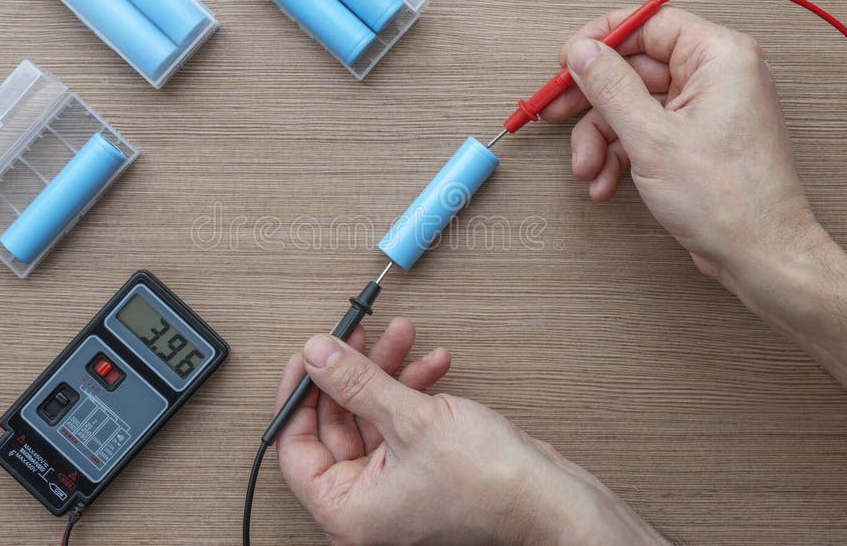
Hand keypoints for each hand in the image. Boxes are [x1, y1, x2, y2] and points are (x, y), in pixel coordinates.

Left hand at [274, 317, 664, 544]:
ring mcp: (395, 488)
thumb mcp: (411, 419)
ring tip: (402, 337)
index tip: (309, 356)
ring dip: (388, 372)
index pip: (295, 446)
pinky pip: (401, 423)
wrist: (551, 497)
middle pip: (336, 424)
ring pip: (372, 417)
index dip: (299, 394)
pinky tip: (431, 364)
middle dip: (353, 372)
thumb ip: (356, 383)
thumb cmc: (491, 484)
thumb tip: (318, 356)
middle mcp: (367, 504)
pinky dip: (412, 390)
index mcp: (348, 510)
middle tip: (356, 336)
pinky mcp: (422, 471)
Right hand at [547, 8, 846, 410]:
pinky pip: (646, 132)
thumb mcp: (651, 137)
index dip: (600, 40)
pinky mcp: (697, 140)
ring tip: (588, 169)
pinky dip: (620, 155)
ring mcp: (706, 110)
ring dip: (602, 139)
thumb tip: (582, 53)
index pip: (648, 23)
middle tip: (556, 113)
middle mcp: (717, 76)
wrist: (759, 254)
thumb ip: (610, 87)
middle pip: (634, 69)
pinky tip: (606, 181)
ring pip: (633, 106)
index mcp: (718, 57)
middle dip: (593, 103)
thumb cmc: (728, 200)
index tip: (566, 63)